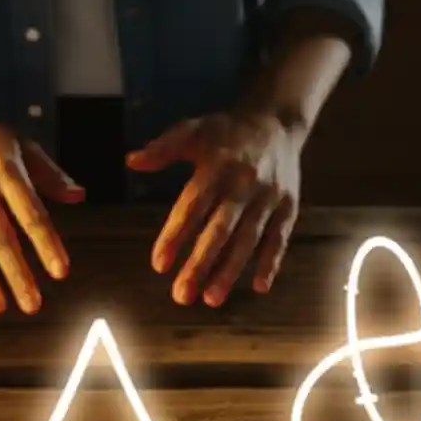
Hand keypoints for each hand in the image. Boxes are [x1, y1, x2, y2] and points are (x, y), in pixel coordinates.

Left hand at [127, 112, 302, 306]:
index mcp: (216, 166)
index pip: (192, 206)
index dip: (175, 236)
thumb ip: (163, 148)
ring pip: (248, 239)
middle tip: (181, 295)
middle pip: (219, 229)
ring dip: (231, 271)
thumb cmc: (226, 131)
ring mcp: (268, 197)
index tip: (159, 265)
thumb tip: (131, 161)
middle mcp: (242, 183)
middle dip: (200, 264)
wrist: (277, 121)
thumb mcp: (192, 130)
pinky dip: (271, 262)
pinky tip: (259, 287)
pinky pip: (279, 237)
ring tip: (211, 299)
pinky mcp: (288, 206)